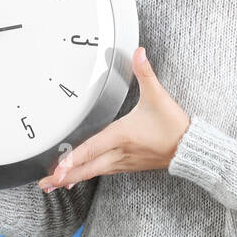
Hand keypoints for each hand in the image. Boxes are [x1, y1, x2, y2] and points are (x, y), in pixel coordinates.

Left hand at [38, 46, 189, 191]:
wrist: (191, 148)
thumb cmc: (174, 125)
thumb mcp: (158, 96)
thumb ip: (145, 72)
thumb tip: (138, 51)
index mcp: (122, 135)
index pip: (93, 148)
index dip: (75, 158)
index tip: (58, 168)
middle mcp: (120, 152)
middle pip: (88, 167)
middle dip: (65, 176)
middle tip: (45, 183)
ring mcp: (124, 161)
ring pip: (94, 172)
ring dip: (73, 179)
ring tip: (52, 185)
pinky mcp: (129, 165)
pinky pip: (102, 172)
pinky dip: (87, 176)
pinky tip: (77, 180)